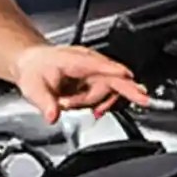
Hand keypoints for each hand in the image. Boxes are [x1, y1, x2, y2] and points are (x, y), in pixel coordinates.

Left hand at [11, 44, 149, 123]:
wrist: (33, 64)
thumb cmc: (35, 70)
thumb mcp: (33, 87)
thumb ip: (45, 102)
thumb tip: (53, 115)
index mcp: (76, 60)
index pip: (101, 66)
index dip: (117, 74)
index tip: (132, 82)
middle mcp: (89, 64)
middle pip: (113, 78)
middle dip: (126, 89)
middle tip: (143, 98)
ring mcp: (94, 71)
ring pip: (108, 90)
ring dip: (92, 103)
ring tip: (67, 103)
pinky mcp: (96, 80)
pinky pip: (106, 93)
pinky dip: (98, 103)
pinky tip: (84, 106)